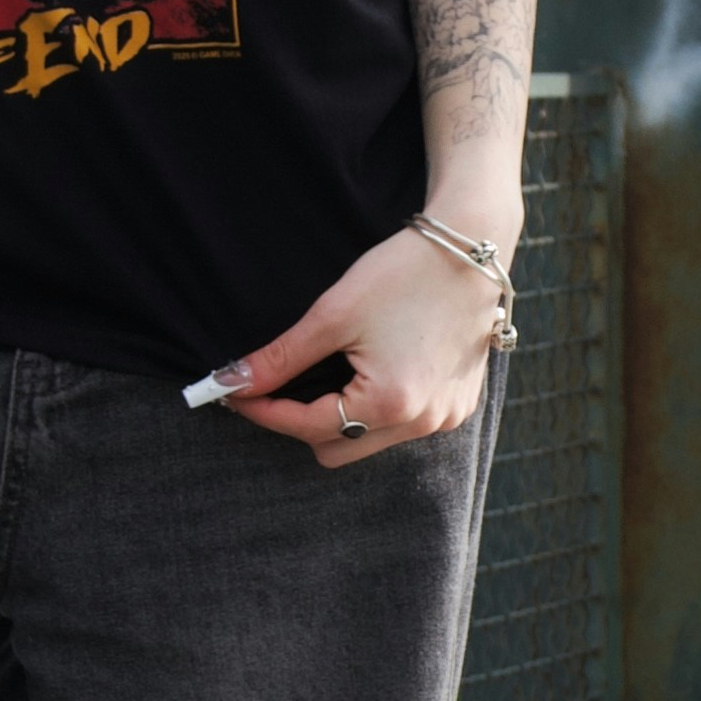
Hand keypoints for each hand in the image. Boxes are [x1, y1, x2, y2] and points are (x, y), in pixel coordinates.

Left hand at [221, 223, 507, 468]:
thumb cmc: (402, 274)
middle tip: (280, 384)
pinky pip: (401, 427)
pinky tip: (371, 373)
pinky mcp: (458, 406)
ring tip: (330, 374)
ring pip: (368, 442)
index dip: (264, 411)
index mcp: (391, 403)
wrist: (470, 251)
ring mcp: (445, 418)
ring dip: (340, 418)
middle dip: (301, 422)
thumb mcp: (333, 315)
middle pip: (336, 449)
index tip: (234, 395)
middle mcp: (422, 422)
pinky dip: (376, 410)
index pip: (307, 427)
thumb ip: (281, 359)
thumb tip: (230, 384)